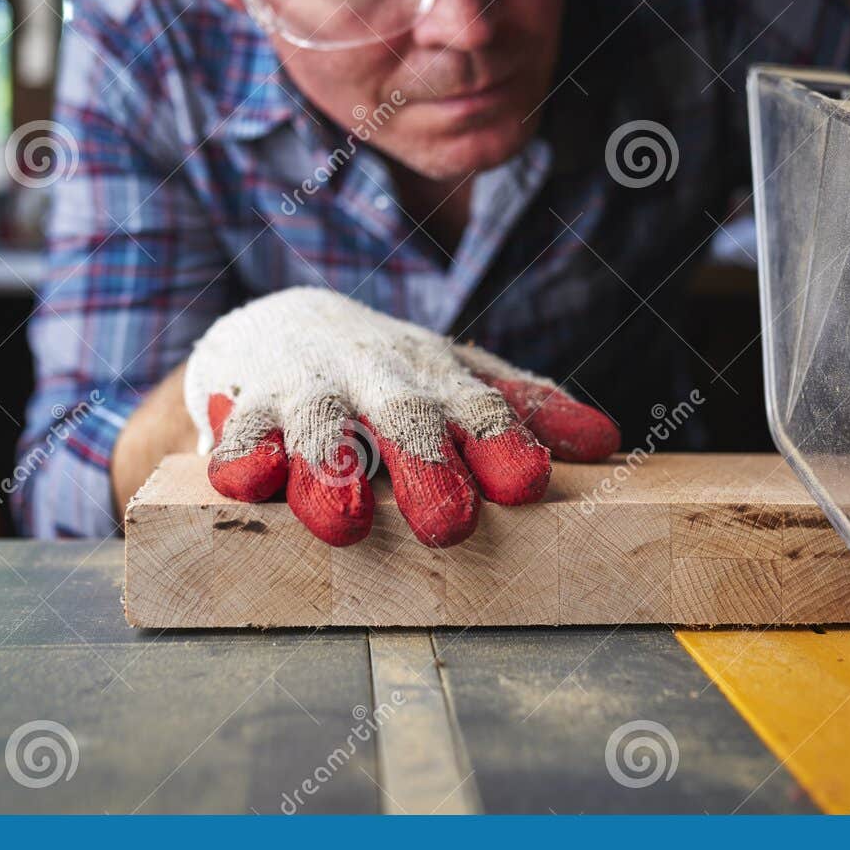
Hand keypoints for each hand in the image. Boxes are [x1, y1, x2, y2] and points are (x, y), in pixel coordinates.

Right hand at [183, 287, 618, 547]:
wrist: (279, 326)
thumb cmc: (386, 374)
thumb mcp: (455, 383)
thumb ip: (521, 411)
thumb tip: (608, 441)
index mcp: (437, 382)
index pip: (477, 409)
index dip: (501, 443)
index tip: (525, 481)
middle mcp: (378, 382)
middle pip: (405, 418)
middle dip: (424, 464)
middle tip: (446, 523)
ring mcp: (310, 392)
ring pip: (320, 427)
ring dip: (329, 469)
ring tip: (340, 523)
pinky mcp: (248, 407)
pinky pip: (242, 433)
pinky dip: (242, 453)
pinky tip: (245, 479)